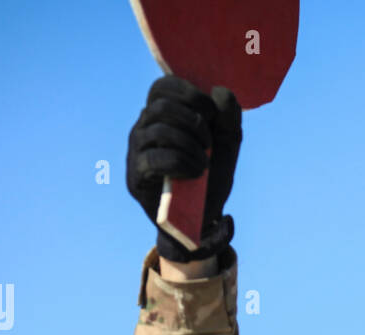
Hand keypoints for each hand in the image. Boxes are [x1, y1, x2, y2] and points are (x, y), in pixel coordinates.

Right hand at [126, 76, 241, 261]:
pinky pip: (156, 159)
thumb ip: (228, 117)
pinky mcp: (136, 176)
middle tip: (209, 144)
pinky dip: (182, 163)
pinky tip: (195, 173)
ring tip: (204, 163)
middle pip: (162, 106)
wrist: (202, 218)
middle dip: (194, 121)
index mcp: (162, 115)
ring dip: (191, 144)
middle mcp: (144, 128)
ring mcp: (136, 151)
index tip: (211, 113)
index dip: (189, 93)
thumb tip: (217, 91)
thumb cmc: (211, 177)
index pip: (162, 86)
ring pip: (159, 130)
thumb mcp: (227, 144)